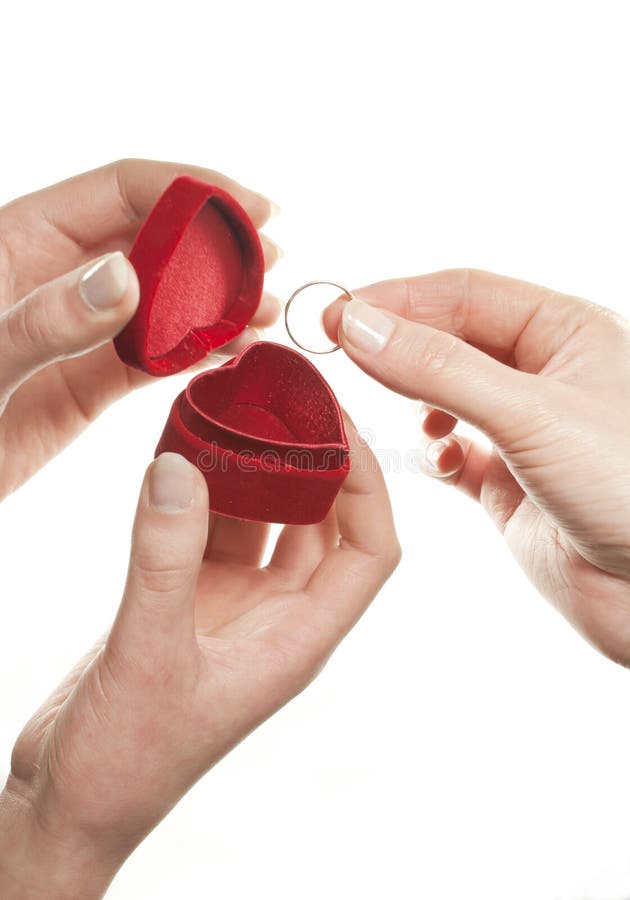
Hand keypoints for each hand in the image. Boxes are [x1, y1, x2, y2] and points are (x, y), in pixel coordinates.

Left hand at [0, 159, 281, 497]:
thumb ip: (47, 318)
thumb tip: (126, 279)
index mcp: (23, 238)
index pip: (123, 188)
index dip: (192, 188)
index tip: (250, 207)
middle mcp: (59, 275)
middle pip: (155, 239)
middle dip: (218, 244)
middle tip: (271, 260)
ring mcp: (79, 329)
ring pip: (163, 300)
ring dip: (217, 302)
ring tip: (265, 312)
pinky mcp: (89, 382)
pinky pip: (154, 356)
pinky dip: (196, 353)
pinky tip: (232, 353)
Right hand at [0, 423, 398, 897]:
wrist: (72, 799)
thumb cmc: (126, 758)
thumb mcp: (149, 656)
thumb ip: (162, 562)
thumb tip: (179, 468)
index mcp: (299, 638)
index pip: (369, 551)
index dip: (369, 487)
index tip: (340, 427)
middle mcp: (279, 616)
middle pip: (324, 523)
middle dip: (318, 461)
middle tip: (294, 398)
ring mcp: (235, 606)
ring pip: (265, 520)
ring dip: (258, 469)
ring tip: (243, 409)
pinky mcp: (190, 600)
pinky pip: (211, 529)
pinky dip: (204, 489)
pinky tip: (184, 448)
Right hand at [324, 268, 629, 663]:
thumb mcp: (530, 414)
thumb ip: (439, 369)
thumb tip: (358, 326)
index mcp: (567, 331)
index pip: (464, 294)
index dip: (398, 299)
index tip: (336, 315)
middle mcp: (545, 374)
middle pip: (449, 340)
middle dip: (396, 346)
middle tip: (337, 354)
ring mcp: (525, 431)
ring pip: (445, 395)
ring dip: (413, 399)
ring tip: (397, 412)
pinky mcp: (510, 484)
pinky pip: (454, 453)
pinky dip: (435, 453)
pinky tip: (441, 460)